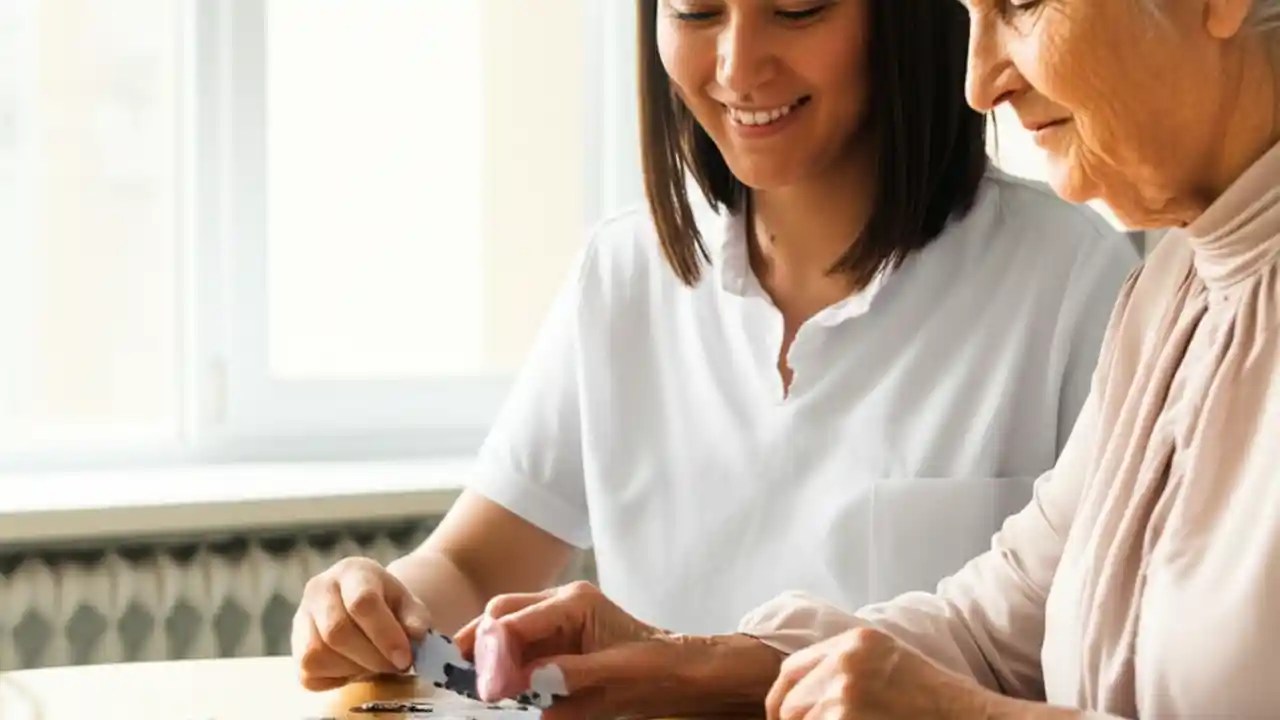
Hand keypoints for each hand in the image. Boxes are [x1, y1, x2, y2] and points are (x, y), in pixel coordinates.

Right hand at [293, 557, 432, 690]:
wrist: (365, 608)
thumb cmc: (389, 606)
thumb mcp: (409, 604)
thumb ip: (416, 618)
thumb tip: (415, 634)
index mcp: (352, 571)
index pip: (362, 602)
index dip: (385, 635)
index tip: (405, 658)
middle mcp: (319, 589)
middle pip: (336, 632)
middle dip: (371, 658)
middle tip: (395, 667)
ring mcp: (301, 617)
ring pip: (316, 655)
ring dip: (353, 670)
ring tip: (374, 664)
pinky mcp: (295, 647)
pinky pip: (308, 675)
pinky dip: (336, 679)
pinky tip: (354, 668)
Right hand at [454, 581, 694, 719]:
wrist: (678, 671)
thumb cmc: (655, 669)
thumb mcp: (616, 676)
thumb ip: (571, 676)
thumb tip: (529, 679)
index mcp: (575, 603)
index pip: (516, 622)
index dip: (494, 656)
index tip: (487, 690)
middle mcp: (561, 601)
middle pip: (501, 612)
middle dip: (478, 644)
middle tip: (462, 681)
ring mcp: (556, 615)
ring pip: (503, 623)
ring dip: (484, 651)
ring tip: (466, 681)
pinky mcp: (554, 636)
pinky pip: (517, 641)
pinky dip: (500, 661)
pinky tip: (492, 682)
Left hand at [766, 627, 994, 719]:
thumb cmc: (937, 703)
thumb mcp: (890, 664)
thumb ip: (847, 668)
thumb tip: (802, 699)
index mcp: (855, 641)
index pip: (791, 669)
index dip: (783, 699)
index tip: (783, 719)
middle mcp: (846, 660)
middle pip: (789, 700)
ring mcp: (846, 691)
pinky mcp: (847, 719)